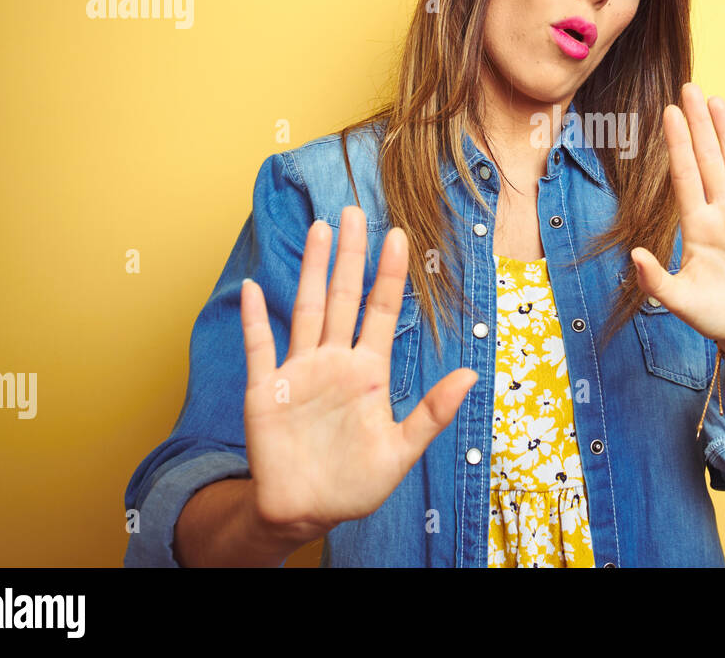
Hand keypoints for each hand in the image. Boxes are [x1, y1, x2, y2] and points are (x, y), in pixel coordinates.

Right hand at [239, 207, 476, 541]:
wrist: (305, 513)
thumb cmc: (354, 484)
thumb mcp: (401, 451)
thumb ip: (432, 414)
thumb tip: (470, 375)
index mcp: (367, 373)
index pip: (381, 312)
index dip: (389, 275)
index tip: (399, 236)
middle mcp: (334, 363)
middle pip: (344, 297)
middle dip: (351, 255)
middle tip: (356, 211)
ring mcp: (299, 373)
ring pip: (307, 309)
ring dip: (312, 270)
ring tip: (321, 228)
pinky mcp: (265, 392)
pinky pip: (259, 348)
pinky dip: (256, 319)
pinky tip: (255, 288)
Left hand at [630, 83, 724, 352]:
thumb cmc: (713, 317)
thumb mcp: (680, 301)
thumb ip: (656, 280)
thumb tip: (634, 256)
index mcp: (697, 226)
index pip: (686, 175)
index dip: (678, 144)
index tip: (667, 113)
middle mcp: (722, 214)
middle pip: (709, 160)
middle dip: (699, 125)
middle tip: (689, 88)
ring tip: (716, 102)